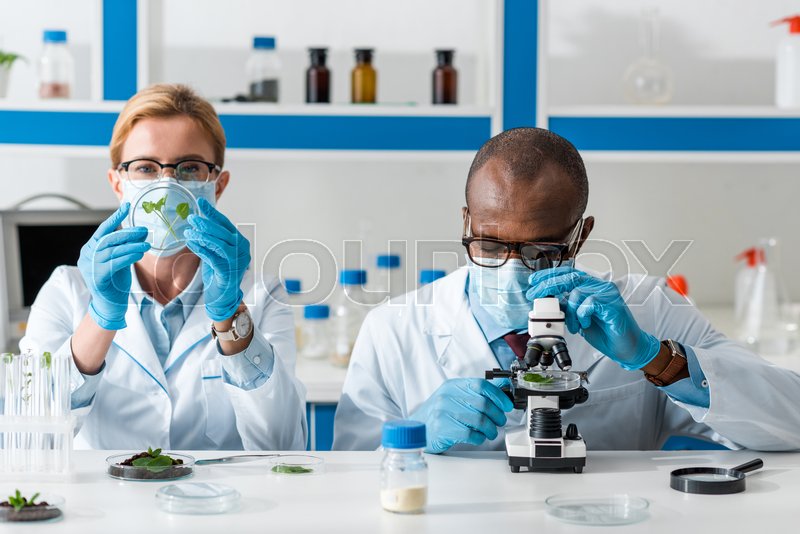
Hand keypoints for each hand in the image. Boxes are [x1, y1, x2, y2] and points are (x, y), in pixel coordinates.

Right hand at [78, 203, 149, 329]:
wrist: (110, 305)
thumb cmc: (115, 281)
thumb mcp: (119, 260)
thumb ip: (125, 246)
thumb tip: (141, 230)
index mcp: (90, 249)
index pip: (102, 230)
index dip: (115, 217)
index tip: (127, 206)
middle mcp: (86, 256)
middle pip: (108, 239)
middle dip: (127, 233)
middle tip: (144, 229)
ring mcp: (90, 267)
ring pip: (112, 251)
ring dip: (131, 245)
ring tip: (146, 243)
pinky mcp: (97, 277)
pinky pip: (114, 263)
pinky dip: (128, 257)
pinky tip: (139, 254)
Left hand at [184, 198, 250, 321]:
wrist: (224, 296)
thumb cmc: (219, 272)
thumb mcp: (216, 251)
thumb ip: (213, 238)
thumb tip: (200, 220)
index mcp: (240, 242)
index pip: (226, 224)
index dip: (213, 213)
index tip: (200, 202)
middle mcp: (242, 250)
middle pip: (223, 233)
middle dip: (206, 224)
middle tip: (191, 218)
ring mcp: (237, 262)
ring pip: (219, 244)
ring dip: (202, 237)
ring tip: (188, 232)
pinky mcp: (228, 272)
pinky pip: (213, 258)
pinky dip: (202, 249)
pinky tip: (191, 244)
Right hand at [410, 378, 513, 453]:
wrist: (417, 429)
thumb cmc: (438, 414)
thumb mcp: (455, 397)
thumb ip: (477, 391)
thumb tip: (503, 384)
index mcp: (452, 386)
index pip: (481, 385)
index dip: (498, 395)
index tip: (507, 405)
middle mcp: (447, 397)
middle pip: (483, 404)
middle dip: (497, 415)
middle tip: (499, 421)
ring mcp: (444, 412)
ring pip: (479, 420)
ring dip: (490, 429)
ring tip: (489, 432)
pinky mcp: (443, 429)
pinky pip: (470, 434)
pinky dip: (479, 438)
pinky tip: (477, 437)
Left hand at [526, 266, 659, 369]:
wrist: (627, 347)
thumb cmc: (606, 332)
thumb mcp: (578, 317)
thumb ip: (567, 306)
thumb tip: (549, 301)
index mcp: (592, 286)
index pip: (568, 273)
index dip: (549, 275)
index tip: (533, 280)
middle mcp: (600, 286)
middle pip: (570, 277)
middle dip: (548, 285)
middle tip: (535, 295)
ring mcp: (608, 294)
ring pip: (577, 293)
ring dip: (570, 312)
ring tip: (574, 325)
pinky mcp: (612, 304)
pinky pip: (589, 303)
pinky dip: (582, 315)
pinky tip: (585, 324)